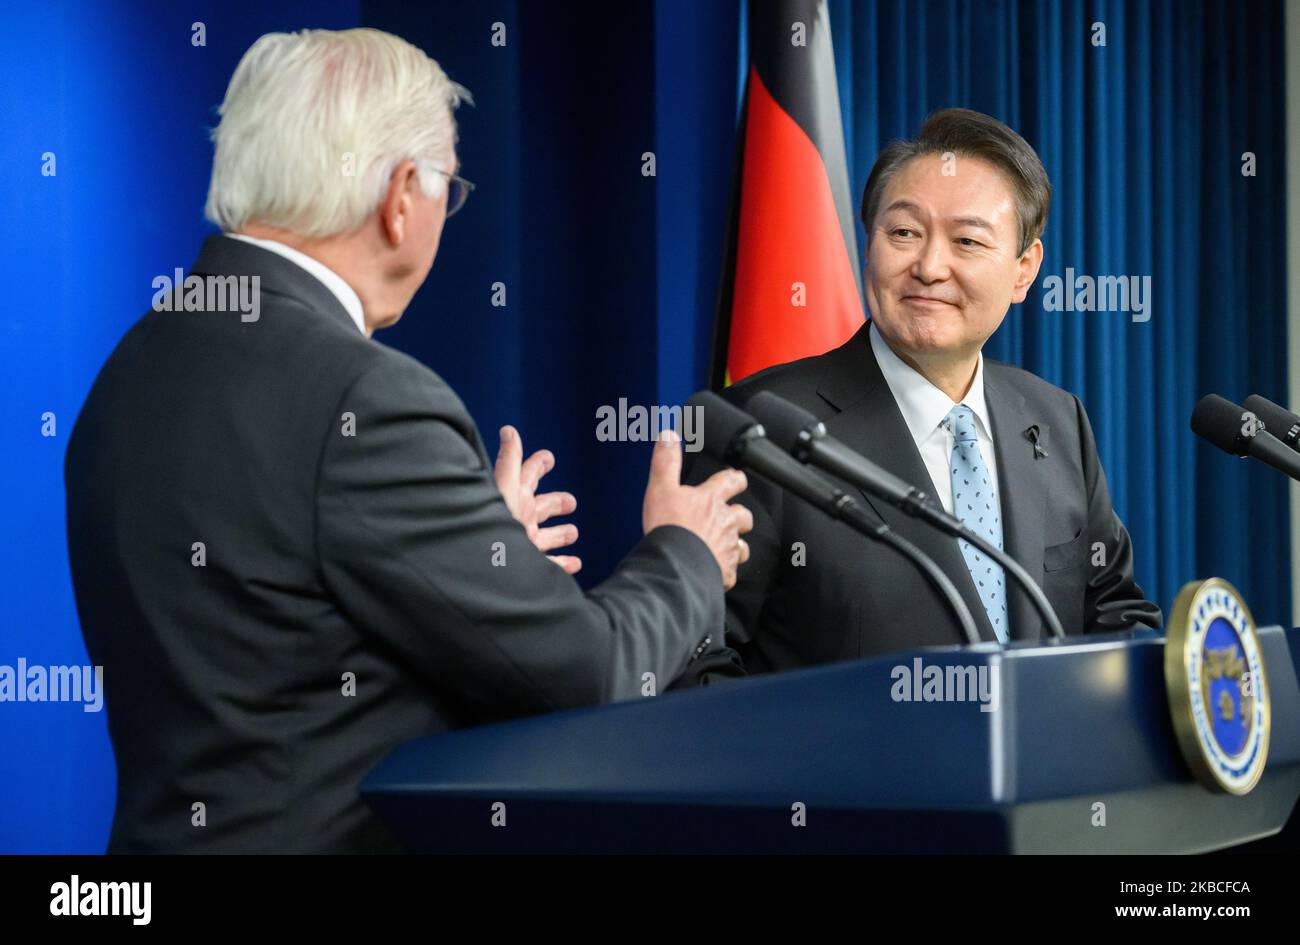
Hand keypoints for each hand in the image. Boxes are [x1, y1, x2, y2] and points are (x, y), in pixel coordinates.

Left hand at [494, 425, 581, 573]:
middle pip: (542, 507)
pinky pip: (551, 566)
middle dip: (556, 502)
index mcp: (515, 498)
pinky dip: (565, 562)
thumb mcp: (504, 490)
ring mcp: (524, 544)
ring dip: (561, 533)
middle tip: (571, 502)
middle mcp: (519, 520)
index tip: (548, 457)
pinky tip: (576, 562)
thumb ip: (509, 462)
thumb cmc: (490, 526)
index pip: (528, 475)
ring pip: (548, 536)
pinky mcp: (529, 568)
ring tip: (572, 532)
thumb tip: (509, 430)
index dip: (539, 464)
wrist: (482, 570)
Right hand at [642, 430, 751, 588]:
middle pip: (743, 516)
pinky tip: (718, 572)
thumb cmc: (669, 527)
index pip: (730, 482)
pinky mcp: (724, 571)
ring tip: (727, 546)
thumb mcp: (661, 488)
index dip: (735, 479)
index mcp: (710, 500)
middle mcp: (724, 523)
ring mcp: (727, 548)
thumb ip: (666, 461)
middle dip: (740, 515)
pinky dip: (726, 571)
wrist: (675, 564)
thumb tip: (669, 436)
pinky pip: (731, 572)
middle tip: (733, 516)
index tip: (737, 479)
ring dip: (736, 545)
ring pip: (742, 546)